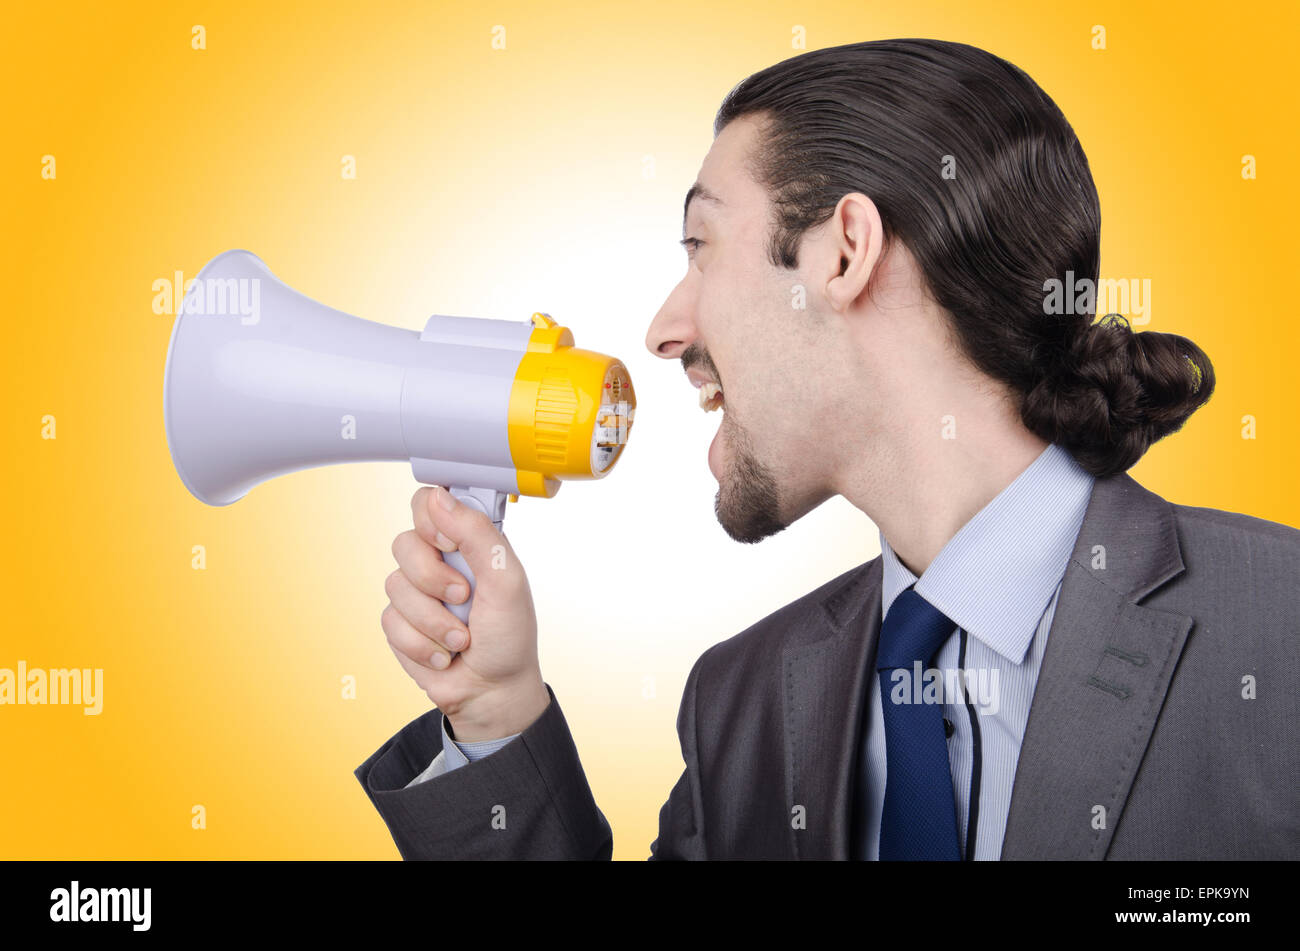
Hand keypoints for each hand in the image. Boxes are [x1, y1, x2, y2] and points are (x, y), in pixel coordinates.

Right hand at [382, 485, 549, 739]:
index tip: (449, 543)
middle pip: (404, 543)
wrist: (492, 692)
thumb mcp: (507, 580)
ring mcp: (416, 592)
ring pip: (395, 585)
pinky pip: (390, 621)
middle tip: (463, 599)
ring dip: (433, 621)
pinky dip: (421, 644)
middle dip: (433, 578)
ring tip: (461, 639)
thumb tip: (438, 496)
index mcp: (467, 543)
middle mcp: (438, 562)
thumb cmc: (509, 637)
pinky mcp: (400, 623)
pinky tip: (444, 655)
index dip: (431, 519)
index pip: (428, 503)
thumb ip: (477, 533)